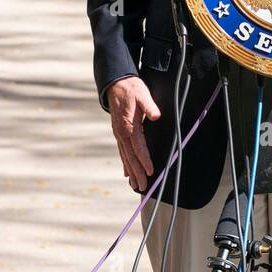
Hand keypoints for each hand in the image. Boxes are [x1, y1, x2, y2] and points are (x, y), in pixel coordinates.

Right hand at [106, 75, 160, 190]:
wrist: (116, 84)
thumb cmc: (131, 89)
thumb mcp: (142, 94)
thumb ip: (149, 106)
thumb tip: (156, 116)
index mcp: (128, 126)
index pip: (138, 148)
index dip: (145, 160)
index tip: (151, 171)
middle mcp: (122, 133)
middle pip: (130, 157)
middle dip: (137, 173)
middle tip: (143, 187)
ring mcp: (119, 134)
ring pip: (125, 157)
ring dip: (131, 171)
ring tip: (135, 185)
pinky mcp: (119, 132)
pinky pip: (122, 151)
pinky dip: (125, 163)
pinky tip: (126, 172)